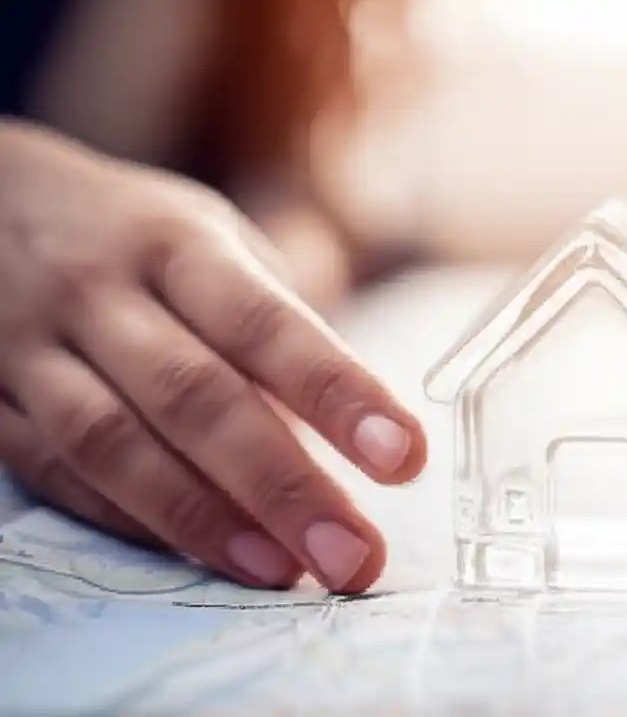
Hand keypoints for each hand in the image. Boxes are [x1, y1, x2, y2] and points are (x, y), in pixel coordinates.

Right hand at [0, 121, 426, 592]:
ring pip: (114, 445)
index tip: (404, 458)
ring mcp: (30, 348)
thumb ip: (278, 324)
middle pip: (197, 397)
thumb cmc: (136, 238)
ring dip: (204, 521)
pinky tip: (197, 557)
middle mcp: (101, 292)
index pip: (267, 325)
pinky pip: (54, 472)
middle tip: (355, 555)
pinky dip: (128, 521)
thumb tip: (354, 424)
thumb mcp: (212, 241)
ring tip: (283, 573)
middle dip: (284, 486)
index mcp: (178, 245)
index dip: (337, 394)